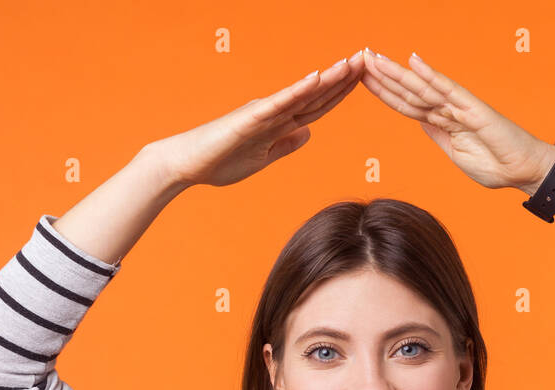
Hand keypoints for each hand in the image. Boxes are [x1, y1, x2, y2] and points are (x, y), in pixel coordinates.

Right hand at [157, 52, 365, 188]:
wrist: (187, 164)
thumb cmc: (219, 161)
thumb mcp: (263, 158)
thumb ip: (285, 145)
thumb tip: (308, 133)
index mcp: (279, 124)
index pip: (318, 107)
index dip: (341, 93)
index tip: (362, 79)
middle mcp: (275, 112)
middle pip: (317, 95)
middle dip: (343, 79)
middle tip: (367, 58)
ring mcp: (263, 113)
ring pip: (303, 94)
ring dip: (328, 79)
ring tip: (351, 62)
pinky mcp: (250, 118)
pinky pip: (280, 102)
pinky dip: (299, 90)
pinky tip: (317, 78)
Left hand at [358, 50, 554, 191]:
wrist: (522, 171)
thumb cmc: (495, 164)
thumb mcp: (455, 153)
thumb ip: (438, 134)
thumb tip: (420, 121)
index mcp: (441, 122)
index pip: (406, 103)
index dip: (384, 91)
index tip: (363, 79)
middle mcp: (447, 109)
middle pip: (408, 90)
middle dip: (383, 75)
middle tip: (360, 57)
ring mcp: (459, 106)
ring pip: (422, 86)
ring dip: (397, 72)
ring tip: (375, 58)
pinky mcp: (473, 108)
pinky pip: (448, 89)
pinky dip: (430, 75)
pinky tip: (412, 62)